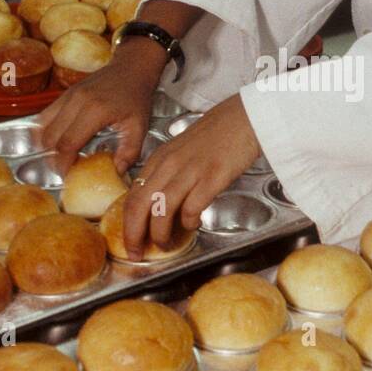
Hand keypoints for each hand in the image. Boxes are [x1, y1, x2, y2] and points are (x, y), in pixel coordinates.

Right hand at [38, 54, 156, 174]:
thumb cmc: (136, 98)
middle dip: (52, 158)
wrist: (130, 69)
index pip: (67, 143)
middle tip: (64, 169)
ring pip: (42, 127)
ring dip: (46, 146)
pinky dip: (45, 132)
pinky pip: (45, 116)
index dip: (63, 163)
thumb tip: (116, 171)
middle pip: (50, 138)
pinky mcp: (64, 94)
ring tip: (59, 157)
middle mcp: (76, 102)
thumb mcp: (139, 127)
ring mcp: (67, 96)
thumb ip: (130, 152)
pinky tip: (57, 141)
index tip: (67, 174)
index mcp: (95, 111)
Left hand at [121, 94, 260, 258]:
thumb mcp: (182, 151)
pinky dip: (189, 222)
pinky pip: (191, 207)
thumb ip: (168, 174)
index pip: (132, 196)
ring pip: (161, 210)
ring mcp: (189, 171)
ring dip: (160, 234)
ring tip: (166, 245)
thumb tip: (160, 204)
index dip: (127, 224)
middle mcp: (169, 165)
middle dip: (134, 235)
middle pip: (139, 206)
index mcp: (159, 159)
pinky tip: (193, 224)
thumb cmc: (217, 135)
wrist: (244, 117)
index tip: (130, 241)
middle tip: (137, 253)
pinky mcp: (211, 177)